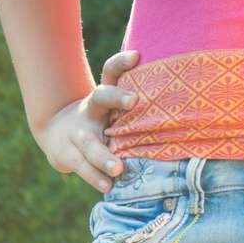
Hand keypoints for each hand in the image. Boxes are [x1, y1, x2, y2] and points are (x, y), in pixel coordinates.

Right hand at [32, 49, 140, 192]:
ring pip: (89, 142)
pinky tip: (108, 186)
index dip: (122, 62)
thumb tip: (188, 103)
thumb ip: (142, 109)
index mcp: (104, 95)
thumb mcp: (115, 111)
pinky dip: (95, 177)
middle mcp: (91, 109)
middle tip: (135, 100)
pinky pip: (81, 166)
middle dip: (116, 97)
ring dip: (103, 155)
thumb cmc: (103, 121)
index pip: (111, 72)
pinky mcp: (68, 154)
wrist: (55, 133)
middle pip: (100, 97)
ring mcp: (77, 132)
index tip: (137, 55)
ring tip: (119, 168)